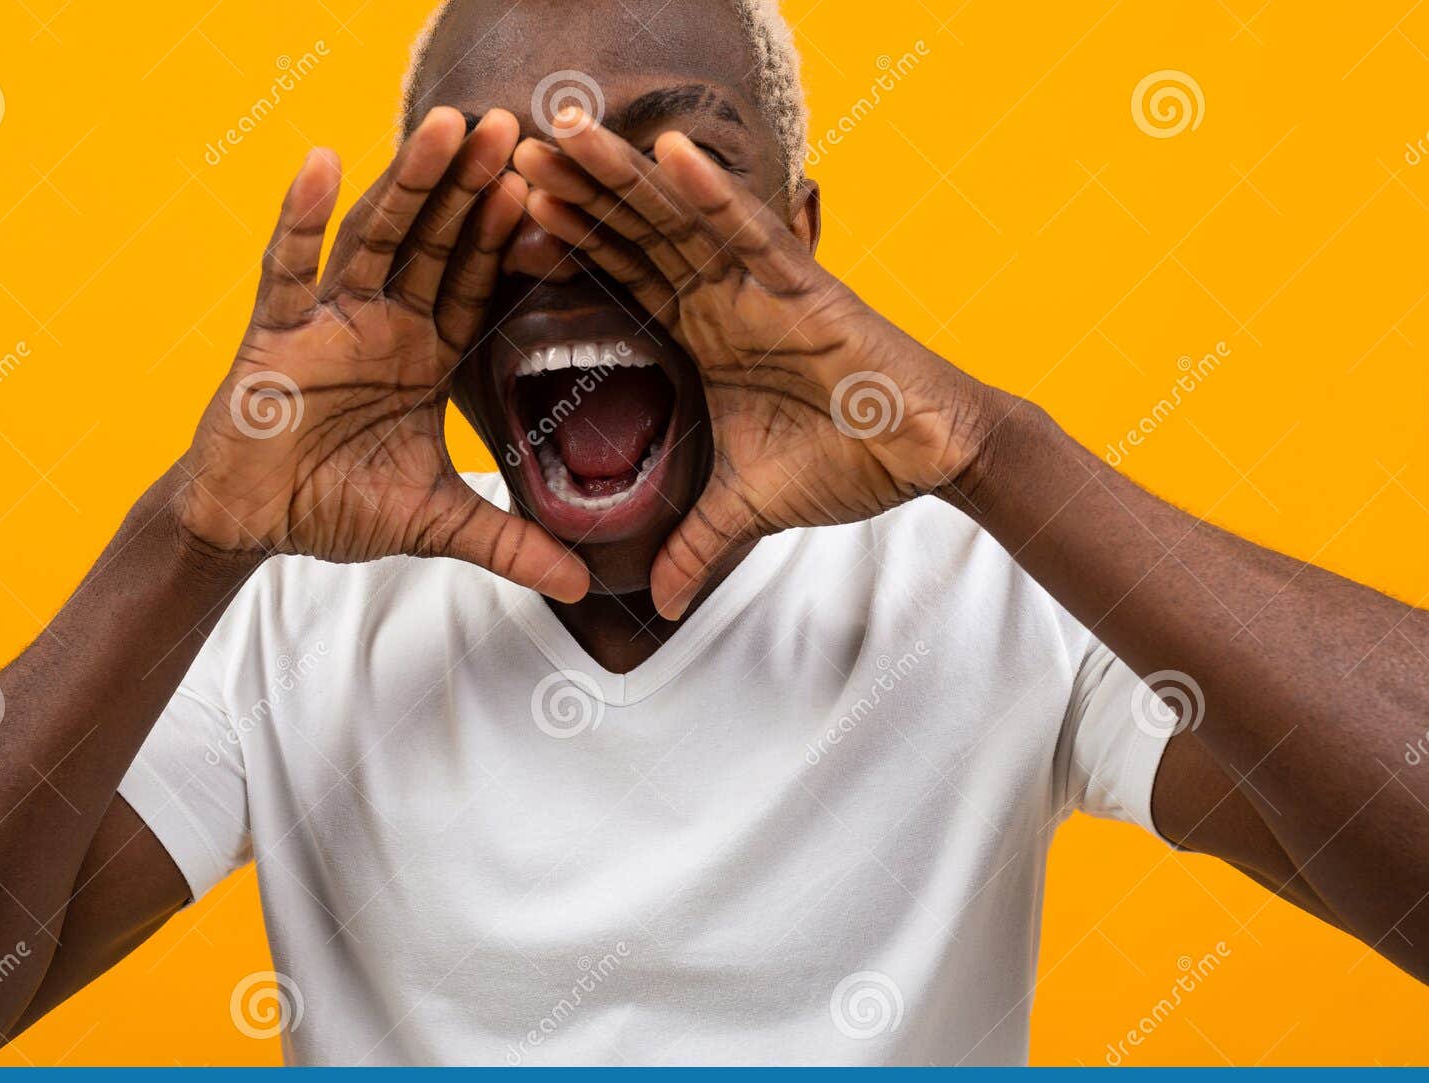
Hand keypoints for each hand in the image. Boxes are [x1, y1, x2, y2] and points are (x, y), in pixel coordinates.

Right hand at [174, 108, 587, 601]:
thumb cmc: (337, 504)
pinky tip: (321, 161)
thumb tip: (583, 587)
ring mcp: (328, 321)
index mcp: (427, 354)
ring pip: (374, 239)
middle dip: (470, 187)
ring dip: (407, 183)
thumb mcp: (437, 523)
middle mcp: (384, 324)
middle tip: (511, 126)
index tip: (550, 191)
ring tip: (443, 127)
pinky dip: (300, 218)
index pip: (479, 285)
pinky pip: (287, 267)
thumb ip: (510, 544)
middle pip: (436, 243)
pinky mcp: (273, 332)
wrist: (254, 526)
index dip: (509, 240)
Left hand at [513, 110, 991, 616]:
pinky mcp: (806, 287)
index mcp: (703, 331)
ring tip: (561, 131)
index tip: (503, 218)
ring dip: (620, 176)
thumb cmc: (847, 460)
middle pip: (634, 232)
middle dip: (574, 191)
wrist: (925, 454)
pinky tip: (666, 153)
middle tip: (505, 151)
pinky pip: (749, 233)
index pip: (622, 277)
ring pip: (677, 219)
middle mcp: (723, 295)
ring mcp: (760, 286)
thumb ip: (696, 542)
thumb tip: (659, 604)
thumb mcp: (748, 508)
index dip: (569, 245)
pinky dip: (710, 194)